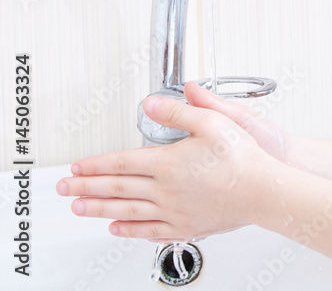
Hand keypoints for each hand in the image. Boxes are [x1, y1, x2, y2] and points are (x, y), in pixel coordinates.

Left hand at [57, 83, 279, 240]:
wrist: (265, 191)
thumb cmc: (244, 158)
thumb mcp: (214, 122)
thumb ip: (180, 111)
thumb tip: (151, 104)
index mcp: (168, 163)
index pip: (121, 162)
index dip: (96, 164)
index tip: (77, 167)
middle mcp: (166, 190)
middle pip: (117, 188)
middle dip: (86, 187)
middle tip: (63, 190)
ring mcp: (175, 211)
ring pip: (127, 211)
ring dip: (99, 209)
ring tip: (80, 209)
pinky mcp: (187, 226)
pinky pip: (149, 231)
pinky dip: (129, 230)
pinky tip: (118, 229)